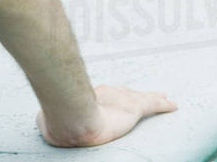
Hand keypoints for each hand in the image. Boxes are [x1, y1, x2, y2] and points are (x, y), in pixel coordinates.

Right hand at [36, 84, 176, 146]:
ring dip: (154, 98)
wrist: (73, 119)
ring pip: (142, 98)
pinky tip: (174, 105)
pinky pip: (153, 104)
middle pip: (126, 95)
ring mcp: (121, 100)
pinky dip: (164, 105)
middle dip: (134, 96)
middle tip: (144, 96)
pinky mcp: (134, 107)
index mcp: (91, 98)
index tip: (114, 102)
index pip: (107, 97)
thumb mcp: (52, 120)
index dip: (113, 99)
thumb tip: (43, 122)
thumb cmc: (59, 120)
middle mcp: (108, 95)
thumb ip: (52, 121)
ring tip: (165, 99)